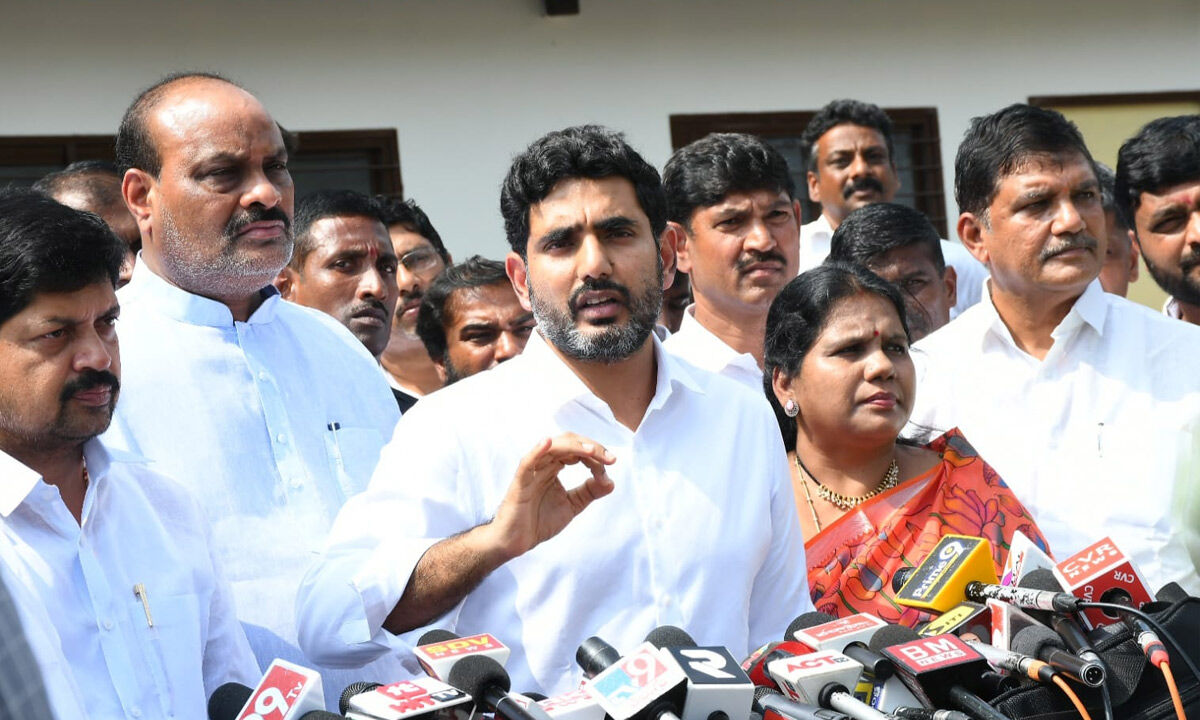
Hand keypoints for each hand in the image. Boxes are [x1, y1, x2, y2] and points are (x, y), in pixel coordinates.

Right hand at [488, 433, 615, 559]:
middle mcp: (543, 465)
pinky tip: (548, 443)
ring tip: (592, 452)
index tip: (611, 463)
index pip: (577, 451)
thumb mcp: (572, 505)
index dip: (596, 455)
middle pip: (567, 443)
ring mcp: (531, 472)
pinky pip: (527, 462)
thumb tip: (611, 481)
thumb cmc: (539, 521)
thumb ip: (589, 492)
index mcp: (554, 468)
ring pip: (551, 448)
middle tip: (609, 458)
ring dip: (574, 447)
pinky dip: (537, 451)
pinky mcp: (520, 482)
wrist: (516, 542)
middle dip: (590, 447)